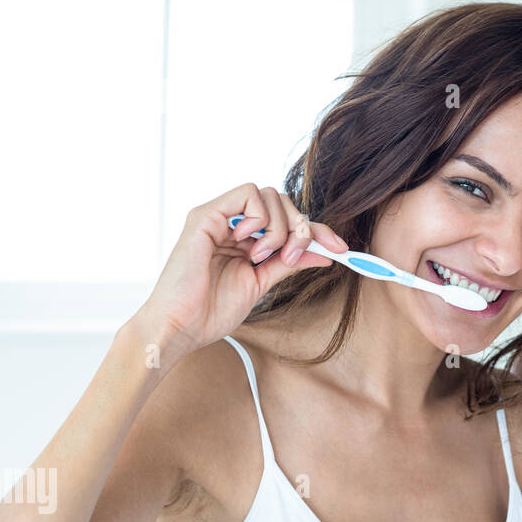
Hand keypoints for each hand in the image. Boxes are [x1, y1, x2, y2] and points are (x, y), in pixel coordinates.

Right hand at [132, 183, 348, 357]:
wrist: (181, 327)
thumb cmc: (212, 310)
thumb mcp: (262, 283)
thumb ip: (289, 263)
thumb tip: (325, 254)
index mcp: (245, 238)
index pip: (289, 221)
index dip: (317, 230)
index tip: (340, 249)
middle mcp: (232, 223)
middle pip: (283, 201)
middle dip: (300, 227)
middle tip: (293, 256)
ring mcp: (218, 217)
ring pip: (269, 195)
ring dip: (279, 227)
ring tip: (262, 256)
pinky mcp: (205, 216)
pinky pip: (247, 194)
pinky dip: (259, 216)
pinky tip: (249, 242)